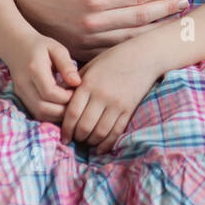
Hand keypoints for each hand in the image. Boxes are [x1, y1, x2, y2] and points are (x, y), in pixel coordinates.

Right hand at [6, 33, 82, 123]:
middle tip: (75, 101)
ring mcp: (20, 92)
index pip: (49, 92)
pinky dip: (49, 113)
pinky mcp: (20, 97)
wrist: (16, 45)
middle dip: (62, 110)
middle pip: (43, 108)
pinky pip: (35, 112)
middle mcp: (24, 83)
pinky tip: (59, 105)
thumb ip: (67, 66)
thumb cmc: (40, 46)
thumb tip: (77, 83)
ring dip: (56, 114)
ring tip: (68, 104)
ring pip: (39, 113)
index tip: (76, 91)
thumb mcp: (57, 49)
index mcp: (34, 69)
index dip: (66, 97)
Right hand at [7, 0, 190, 60]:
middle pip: (141, 18)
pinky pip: (116, 50)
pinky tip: (150, 38)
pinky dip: (137, 45)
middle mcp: (94, 21)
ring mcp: (89, 39)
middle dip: (167, 11)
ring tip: (175, 22)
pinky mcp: (84, 51)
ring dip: (157, 30)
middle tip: (184, 5)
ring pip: (132, 37)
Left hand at [59, 38, 161, 152]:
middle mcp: (102, 96)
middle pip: (84, 126)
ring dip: (91, 141)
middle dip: (77, 137)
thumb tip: (59, 102)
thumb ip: (76, 84)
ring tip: (87, 142)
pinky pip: (116, 132)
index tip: (63, 137)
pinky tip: (100, 148)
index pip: (72, 114)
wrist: (144, 56)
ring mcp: (117, 104)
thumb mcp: (90, 67)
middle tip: (74, 140)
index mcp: (88, 84)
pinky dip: (106, 144)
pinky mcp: (129, 109)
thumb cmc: (114, 59)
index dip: (66, 129)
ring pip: (99, 132)